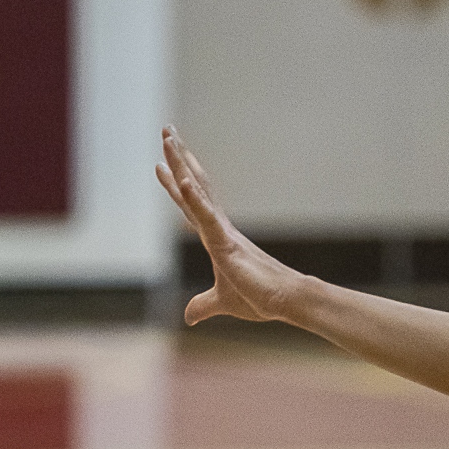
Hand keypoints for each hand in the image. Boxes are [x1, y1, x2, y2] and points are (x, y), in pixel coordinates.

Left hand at [155, 128, 305, 324]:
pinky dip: (194, 199)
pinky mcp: (227, 244)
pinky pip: (207, 217)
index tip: (162, 163)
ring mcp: (222, 232)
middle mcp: (218, 227)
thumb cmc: (260, 297)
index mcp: (217, 236)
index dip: (176, 184)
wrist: (286, 302)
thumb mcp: (222, 301)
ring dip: (181, 165)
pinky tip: (182, 180)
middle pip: (193, 185)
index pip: (191, 204)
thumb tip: (188, 316)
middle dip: (178, 159)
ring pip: (197, 191)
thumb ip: (203, 305)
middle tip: (167, 131)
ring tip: (168, 140)